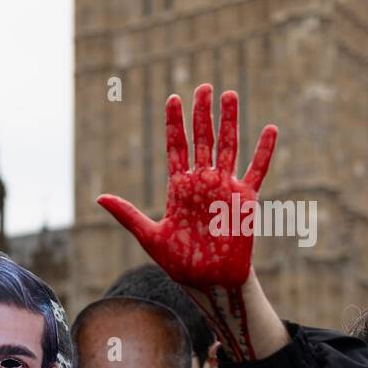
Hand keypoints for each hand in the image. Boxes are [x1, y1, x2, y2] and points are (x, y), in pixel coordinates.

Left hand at [98, 84, 281, 360]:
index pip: (176, 147)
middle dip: (202, 113)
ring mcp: (225, 188)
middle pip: (202, 140)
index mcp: (179, 188)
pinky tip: (268, 128)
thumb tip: (99, 197)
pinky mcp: (245, 199)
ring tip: (229, 95)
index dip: (175, 124)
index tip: (174, 98)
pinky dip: (263, 151)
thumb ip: (127, 214)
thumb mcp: (149, 236)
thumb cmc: (180, 263)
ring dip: (228, 122)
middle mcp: (202, 183)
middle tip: (204, 86)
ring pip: (228, 146)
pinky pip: (256, 170)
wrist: (208, 281)